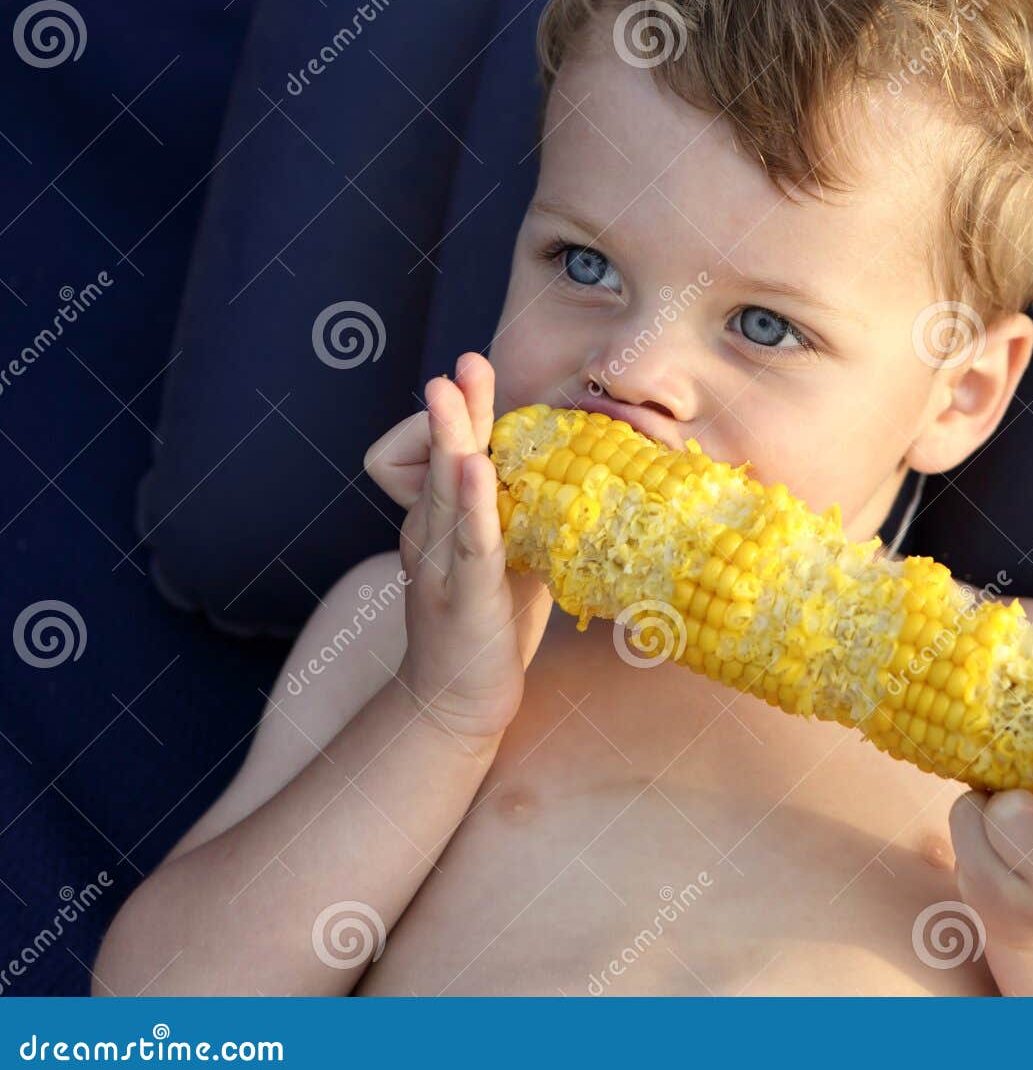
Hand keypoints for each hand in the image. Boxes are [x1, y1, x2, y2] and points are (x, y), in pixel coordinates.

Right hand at [364, 352, 551, 740]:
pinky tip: (477, 472)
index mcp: (439, 527)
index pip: (449, 460)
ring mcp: (440, 569)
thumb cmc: (487, 630)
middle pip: (442, 463)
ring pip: (446, 496)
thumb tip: (565, 474)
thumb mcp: (505, 561)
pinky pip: (468, 547)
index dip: (463, 415)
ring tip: (452, 394)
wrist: (454, 706)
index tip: (471, 370)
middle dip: (455, 410)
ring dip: (453, 441)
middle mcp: (429, 539)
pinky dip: (472, 507)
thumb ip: (520, 518)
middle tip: (462, 363)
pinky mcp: (463, 601)